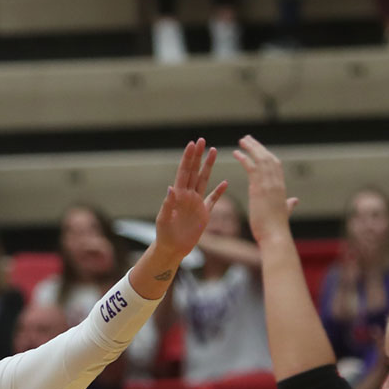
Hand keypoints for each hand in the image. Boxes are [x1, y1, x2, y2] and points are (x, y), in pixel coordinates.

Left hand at [149, 138, 228, 263]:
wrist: (172, 249)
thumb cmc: (164, 235)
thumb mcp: (164, 219)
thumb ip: (168, 204)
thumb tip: (171, 187)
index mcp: (178, 195)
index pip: (183, 172)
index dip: (188, 158)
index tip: (192, 144)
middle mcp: (188, 195)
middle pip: (194, 171)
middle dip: (198, 156)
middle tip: (202, 140)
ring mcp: (197, 203)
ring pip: (204, 180)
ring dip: (208, 166)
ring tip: (214, 151)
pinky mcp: (204, 213)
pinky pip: (213, 199)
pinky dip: (219, 191)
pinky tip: (225, 182)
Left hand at [232, 135, 299, 245]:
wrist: (275, 236)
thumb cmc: (277, 229)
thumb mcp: (284, 213)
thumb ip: (289, 205)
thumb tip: (295, 201)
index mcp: (281, 188)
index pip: (275, 165)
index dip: (267, 155)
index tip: (259, 149)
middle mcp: (276, 183)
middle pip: (268, 158)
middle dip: (258, 147)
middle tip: (248, 139)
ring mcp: (268, 184)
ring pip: (260, 159)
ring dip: (250, 148)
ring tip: (242, 140)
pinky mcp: (259, 188)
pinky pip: (251, 167)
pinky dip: (244, 158)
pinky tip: (236, 152)